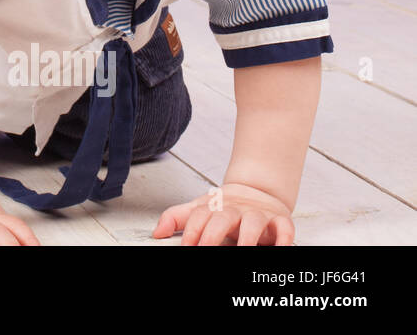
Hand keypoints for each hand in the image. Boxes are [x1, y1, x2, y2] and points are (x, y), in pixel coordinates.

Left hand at [153, 182, 294, 244]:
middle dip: (213, 235)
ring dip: (248, 238)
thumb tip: (157, 233)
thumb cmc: (226, 207)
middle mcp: (235, 210)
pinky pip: (285, 228)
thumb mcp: (200, 209)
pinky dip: (284, 238)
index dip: (191, 231)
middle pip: (222, 219)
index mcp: (214, 207)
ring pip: (253, 222)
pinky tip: (280, 248)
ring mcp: (258, 214)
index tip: (186, 247)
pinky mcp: (279, 220)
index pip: (199, 216)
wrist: (257, 190)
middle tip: (206, 250)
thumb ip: (177, 219)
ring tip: (242, 250)